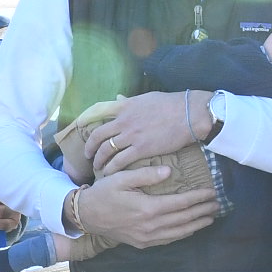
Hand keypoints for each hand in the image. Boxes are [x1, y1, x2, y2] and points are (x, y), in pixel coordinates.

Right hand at [72, 164, 217, 248]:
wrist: (86, 216)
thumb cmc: (103, 193)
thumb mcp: (121, 177)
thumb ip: (146, 174)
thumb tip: (169, 172)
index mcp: (148, 208)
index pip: (180, 203)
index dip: (198, 198)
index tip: (211, 192)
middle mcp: (151, 225)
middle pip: (184, 218)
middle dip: (202, 211)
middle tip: (218, 204)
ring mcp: (147, 237)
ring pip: (179, 232)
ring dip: (197, 224)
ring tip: (210, 217)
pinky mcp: (143, 243)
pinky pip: (168, 239)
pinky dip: (183, 234)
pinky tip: (190, 229)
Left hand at [82, 90, 207, 176]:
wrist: (189, 114)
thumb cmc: (171, 104)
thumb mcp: (146, 98)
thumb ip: (130, 101)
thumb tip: (119, 98)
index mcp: (124, 106)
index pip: (98, 112)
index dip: (86, 121)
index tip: (82, 129)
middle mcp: (124, 120)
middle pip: (98, 135)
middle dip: (90, 147)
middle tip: (88, 155)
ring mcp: (131, 135)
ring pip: (106, 150)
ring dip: (100, 160)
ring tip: (98, 167)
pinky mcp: (141, 149)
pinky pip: (120, 161)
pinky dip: (112, 168)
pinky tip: (109, 174)